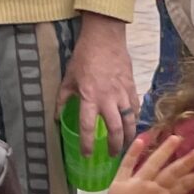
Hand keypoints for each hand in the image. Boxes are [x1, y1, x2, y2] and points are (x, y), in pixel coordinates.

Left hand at [67, 10, 140, 157]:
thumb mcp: (68, 78)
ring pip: (130, 121)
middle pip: (115, 129)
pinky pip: (136, 108)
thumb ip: (62, 99)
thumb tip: (56, 117)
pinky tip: (134, 126)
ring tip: (127, 146)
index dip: (87, 144)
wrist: (104, 38)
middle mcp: (107, 99)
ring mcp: (122, 93)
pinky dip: (136, 119)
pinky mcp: (132, 87)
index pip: (87, 127)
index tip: (87, 155)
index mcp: (89, 97)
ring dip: (129, 136)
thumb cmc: (84, 57)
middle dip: (115, 146)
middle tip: (113, 156)